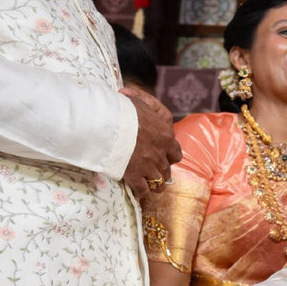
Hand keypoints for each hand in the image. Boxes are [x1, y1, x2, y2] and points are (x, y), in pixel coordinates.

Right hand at [122, 85, 181, 201]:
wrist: (110, 124)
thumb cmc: (124, 110)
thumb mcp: (138, 101)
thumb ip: (142, 103)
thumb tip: (129, 94)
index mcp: (165, 136)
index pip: (176, 151)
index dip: (170, 155)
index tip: (164, 156)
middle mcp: (161, 153)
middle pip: (168, 169)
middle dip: (162, 170)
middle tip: (155, 171)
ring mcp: (149, 166)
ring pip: (159, 182)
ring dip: (155, 184)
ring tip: (150, 185)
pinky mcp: (135, 176)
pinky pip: (143, 190)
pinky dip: (141, 192)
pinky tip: (137, 192)